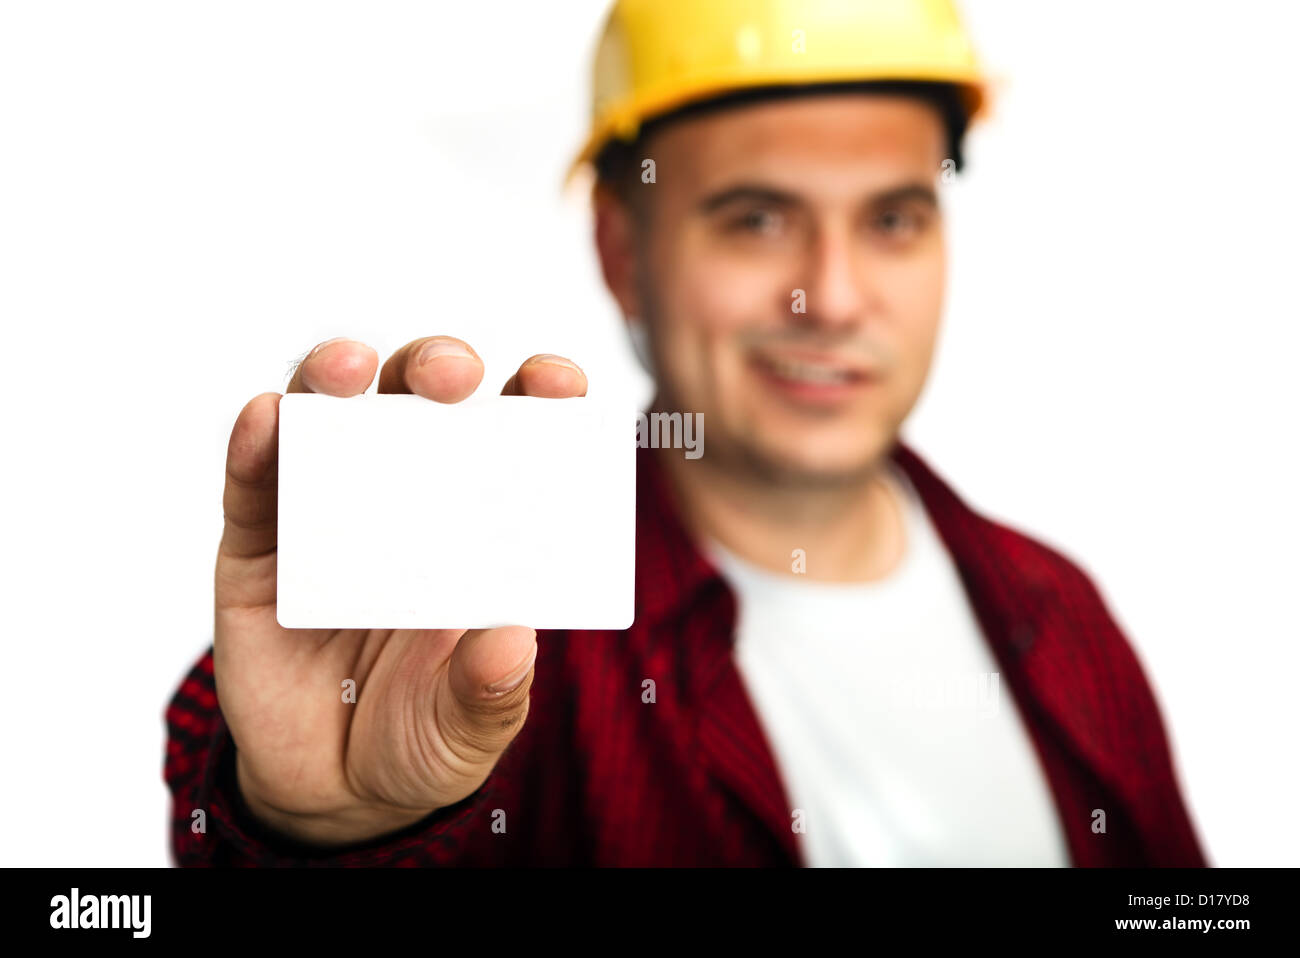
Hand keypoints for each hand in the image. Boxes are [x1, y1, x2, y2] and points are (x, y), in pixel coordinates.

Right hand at [214, 336, 586, 845]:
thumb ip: (490, 690)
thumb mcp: (469, 725)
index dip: (537, 396)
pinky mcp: (257, 546)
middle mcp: (407, 498)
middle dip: (439, 368)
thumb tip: (511, 641)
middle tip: (454, 375)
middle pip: (421, 403)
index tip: (560, 383)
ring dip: (336, 376)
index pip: (514, 438)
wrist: (331, 791)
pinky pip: (253, 480)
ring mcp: (328, 512)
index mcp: (480, 524)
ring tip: (348, 368)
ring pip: (331, 417)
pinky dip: (257, 440)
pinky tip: (267, 419)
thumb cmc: (424, 735)